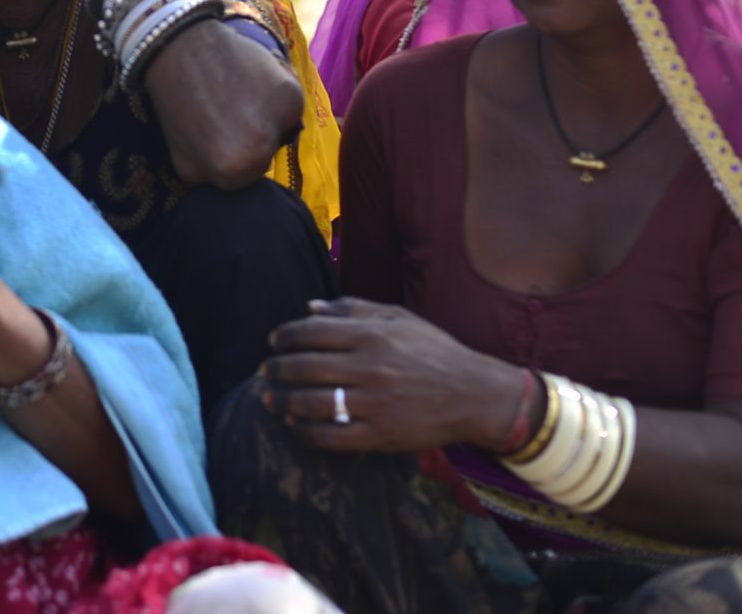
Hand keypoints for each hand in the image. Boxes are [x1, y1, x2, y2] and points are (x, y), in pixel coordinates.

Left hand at [261, 298, 524, 453]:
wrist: (475, 395)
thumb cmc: (435, 351)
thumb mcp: (399, 318)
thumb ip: (353, 309)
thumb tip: (310, 306)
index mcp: (372, 335)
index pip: (312, 332)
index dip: (285, 336)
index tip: (274, 341)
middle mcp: (369, 367)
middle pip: (305, 367)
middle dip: (277, 369)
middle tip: (266, 371)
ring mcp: (374, 403)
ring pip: (312, 403)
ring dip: (283, 400)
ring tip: (269, 397)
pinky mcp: (380, 435)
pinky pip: (332, 436)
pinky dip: (306, 431)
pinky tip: (295, 425)